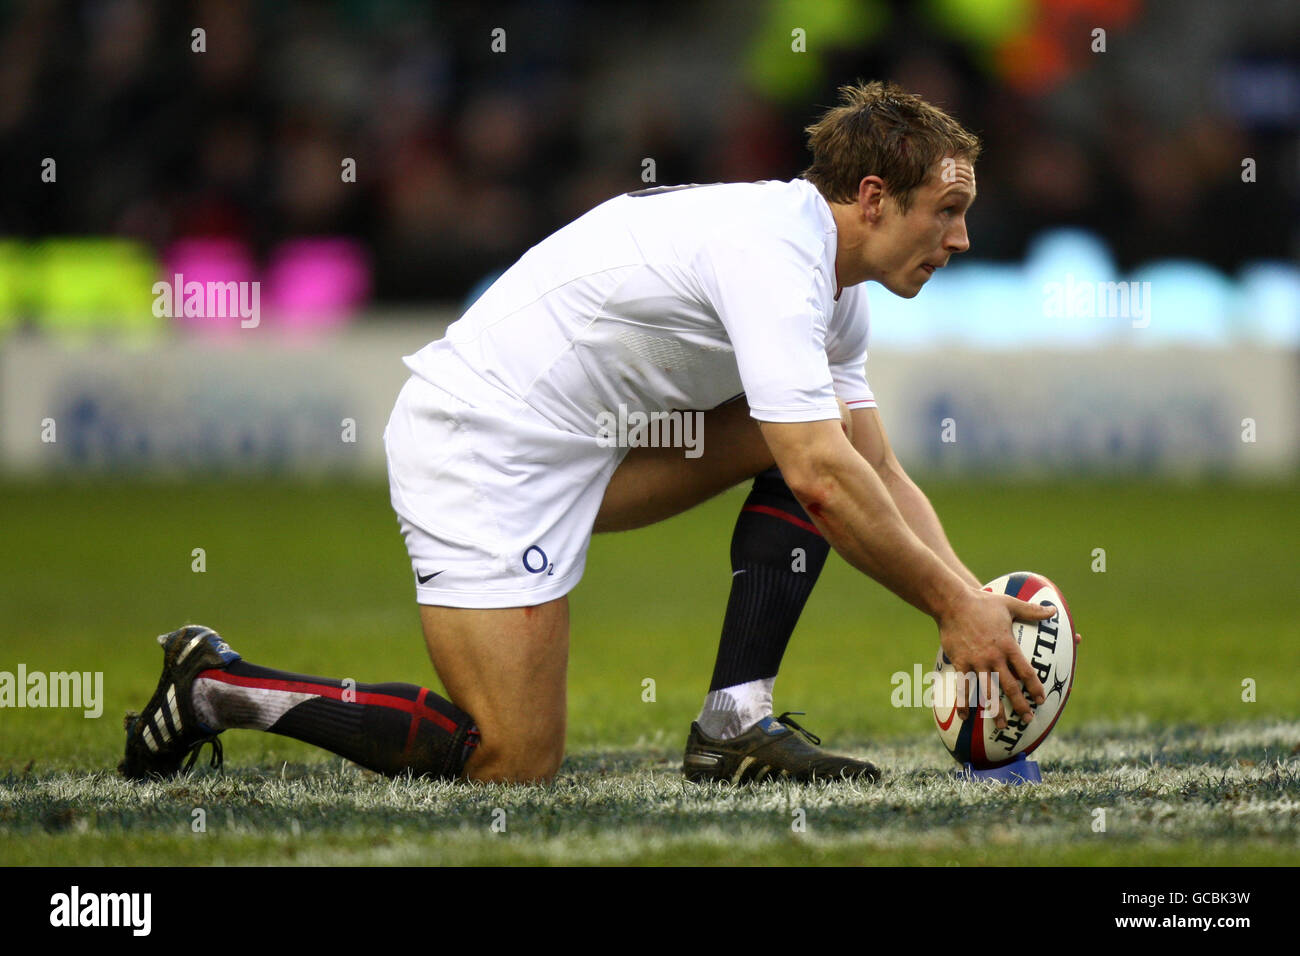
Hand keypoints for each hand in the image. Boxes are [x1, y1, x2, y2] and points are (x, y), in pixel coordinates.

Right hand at [939, 589, 1056, 729]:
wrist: (953, 602)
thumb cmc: (982, 602)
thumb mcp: (1010, 604)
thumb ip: (1032, 611)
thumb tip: (1053, 610)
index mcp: (1008, 646)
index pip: (1026, 671)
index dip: (1035, 687)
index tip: (1041, 699)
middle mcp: (994, 657)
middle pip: (1010, 686)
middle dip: (1020, 704)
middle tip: (1028, 718)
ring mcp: (976, 662)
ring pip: (988, 691)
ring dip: (995, 710)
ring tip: (1002, 726)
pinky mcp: (960, 662)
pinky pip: (963, 686)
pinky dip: (964, 702)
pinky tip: (965, 716)